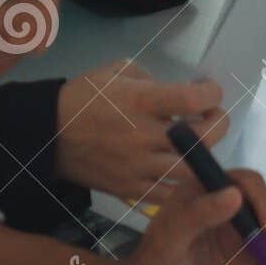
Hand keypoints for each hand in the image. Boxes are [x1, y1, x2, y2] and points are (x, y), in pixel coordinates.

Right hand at [56, 61, 230, 201]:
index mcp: (140, 101)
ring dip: (204, 156)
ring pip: (191, 170)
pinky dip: (182, 183)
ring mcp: (138, 165)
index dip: (212, 94)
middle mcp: (144, 135)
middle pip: (202, 139)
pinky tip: (182, 169)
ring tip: (199, 146)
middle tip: (214, 117)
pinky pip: (169, 193)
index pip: (192, 99)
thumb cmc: (83, 97)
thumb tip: (183, 94)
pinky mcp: (130, 188)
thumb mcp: (116, 72)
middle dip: (219, 124)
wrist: (46, 134)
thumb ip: (153, 80)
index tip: (209, 91)